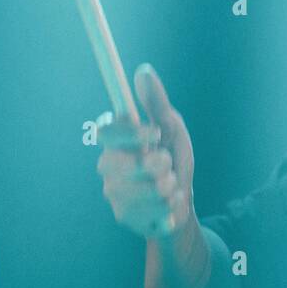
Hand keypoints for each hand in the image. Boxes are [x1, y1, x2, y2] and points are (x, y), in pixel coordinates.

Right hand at [96, 64, 195, 238]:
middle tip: (166, 163)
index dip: (132, 133)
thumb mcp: (171, 128)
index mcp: (116, 142)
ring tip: (169, 183)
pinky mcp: (124, 216)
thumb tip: (144, 71)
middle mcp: (108, 166)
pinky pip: (155, 209)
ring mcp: (113, 193)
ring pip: (146, 189)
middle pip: (126, 164)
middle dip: (158, 164)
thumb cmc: (173, 159)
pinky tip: (169, 203)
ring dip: (169, 185)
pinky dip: (172, 204)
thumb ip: (156, 105)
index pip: (107, 133)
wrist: (180, 201)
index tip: (156, 133)